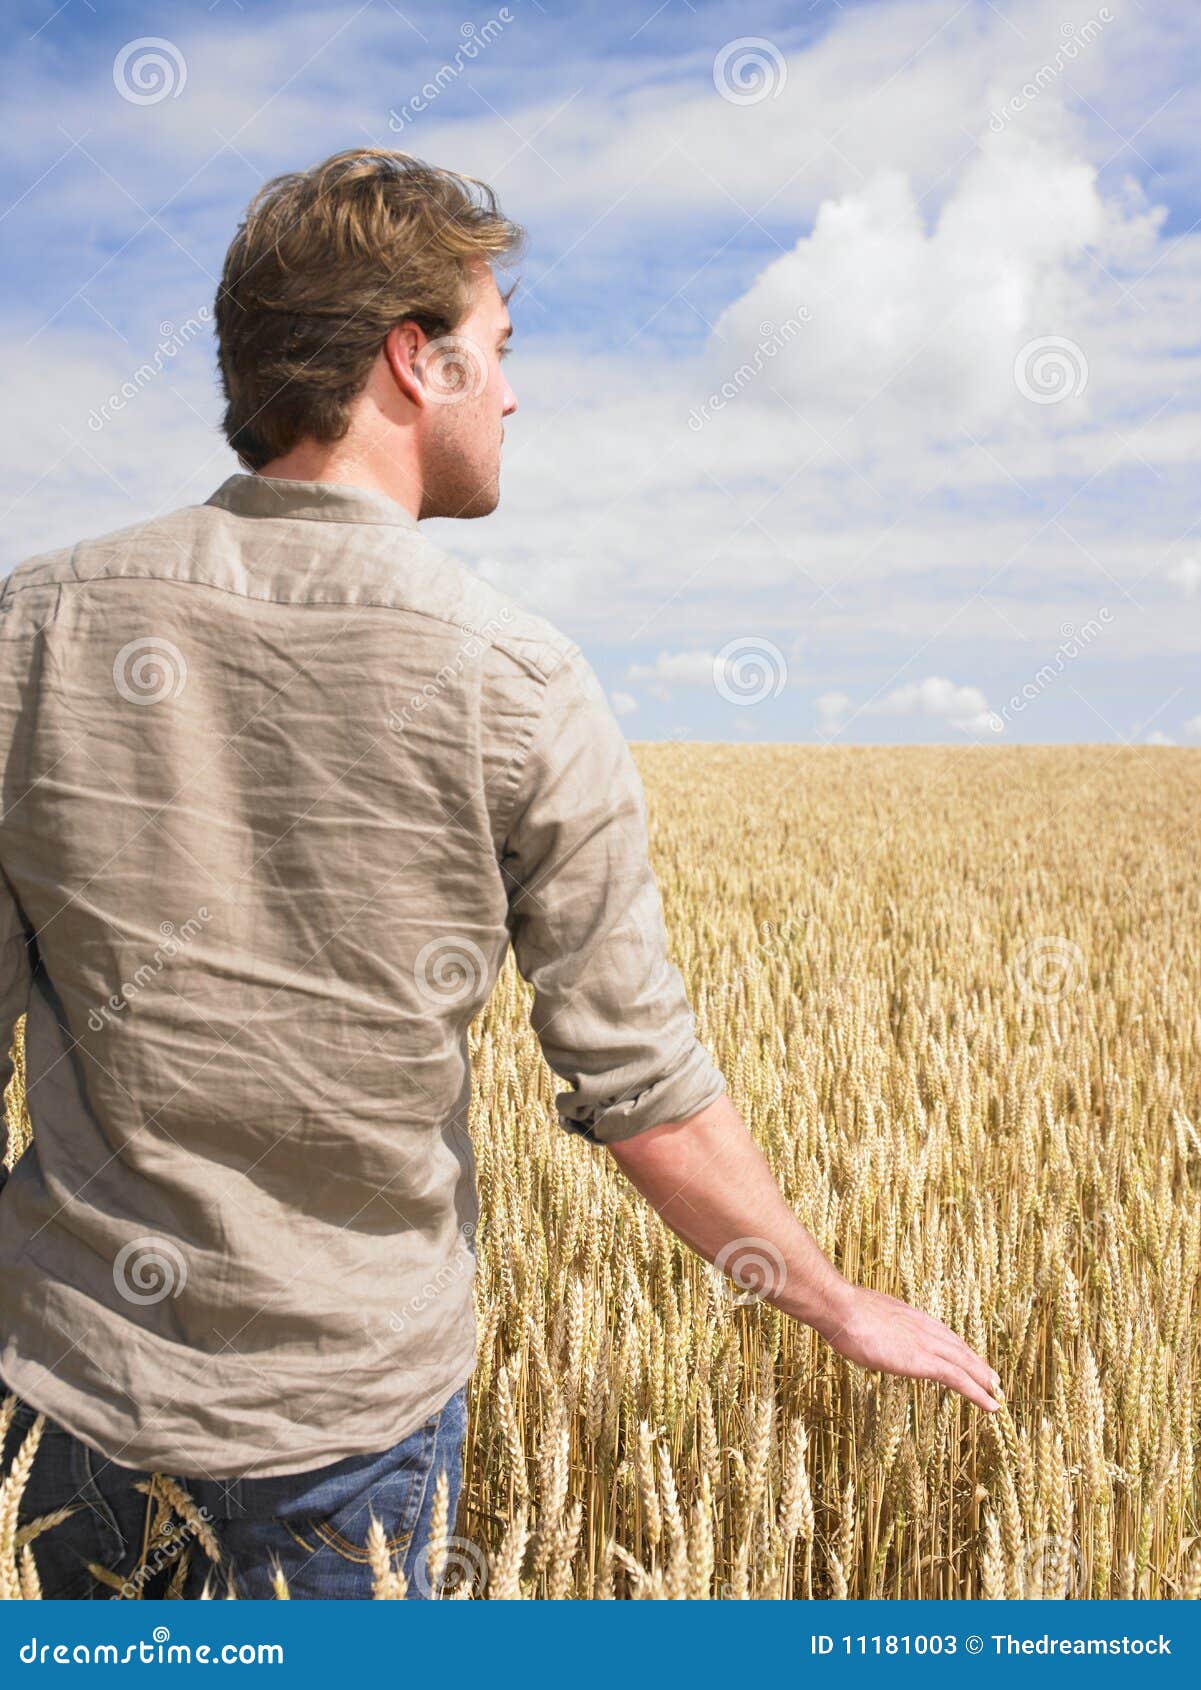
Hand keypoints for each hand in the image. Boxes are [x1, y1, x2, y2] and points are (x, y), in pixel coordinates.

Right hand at [819, 1285, 1002, 1411]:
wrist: (842, 1309)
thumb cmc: (842, 1311)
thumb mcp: (861, 1314)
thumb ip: (870, 1322)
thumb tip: (861, 1326)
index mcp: (910, 1316)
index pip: (941, 1333)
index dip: (956, 1347)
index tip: (966, 1355)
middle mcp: (924, 1327)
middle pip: (958, 1347)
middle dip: (976, 1363)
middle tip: (991, 1377)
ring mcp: (926, 1344)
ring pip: (964, 1363)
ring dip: (983, 1379)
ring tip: (996, 1391)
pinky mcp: (924, 1362)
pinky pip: (959, 1379)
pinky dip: (978, 1392)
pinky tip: (990, 1405)